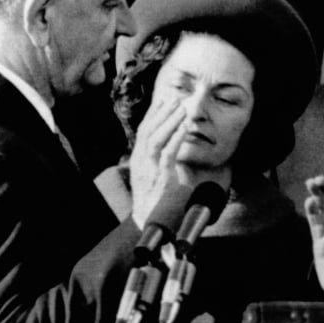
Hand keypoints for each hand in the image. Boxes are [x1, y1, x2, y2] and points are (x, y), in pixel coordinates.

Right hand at [128, 96, 187, 227]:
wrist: (147, 222)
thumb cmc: (154, 201)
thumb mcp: (155, 176)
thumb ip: (161, 162)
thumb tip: (173, 149)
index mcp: (139, 159)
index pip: (144, 131)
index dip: (154, 114)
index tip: (164, 101)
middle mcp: (141, 161)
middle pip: (149, 130)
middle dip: (162, 113)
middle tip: (175, 99)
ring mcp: (149, 169)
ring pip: (156, 139)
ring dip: (169, 122)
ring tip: (181, 109)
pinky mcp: (159, 178)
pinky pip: (167, 154)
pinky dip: (176, 139)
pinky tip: (184, 129)